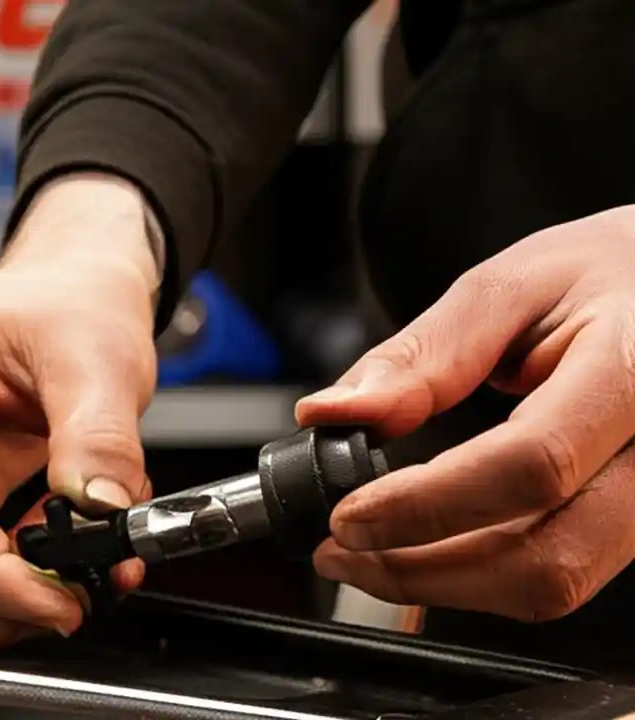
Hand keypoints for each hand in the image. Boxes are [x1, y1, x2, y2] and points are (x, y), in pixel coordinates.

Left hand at [297, 205, 634, 621]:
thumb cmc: (611, 276)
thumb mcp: (513, 284)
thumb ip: (423, 355)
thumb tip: (334, 413)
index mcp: (634, 370)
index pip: (532, 463)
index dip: (428, 504)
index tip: (348, 515)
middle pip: (550, 558)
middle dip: (423, 571)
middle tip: (340, 551)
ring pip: (558, 584)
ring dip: (446, 586)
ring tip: (369, 554)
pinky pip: (566, 571)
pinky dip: (483, 575)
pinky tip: (430, 548)